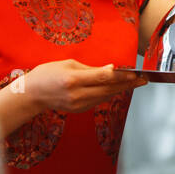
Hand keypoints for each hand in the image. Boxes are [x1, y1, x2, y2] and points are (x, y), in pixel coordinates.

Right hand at [24, 60, 146, 112]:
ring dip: (121, 89)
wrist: (32, 95)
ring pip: (106, 96)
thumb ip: (90, 68)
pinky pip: (98, 100)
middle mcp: (77, 94)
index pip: (102, 78)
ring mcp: (78, 104)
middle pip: (108, 89)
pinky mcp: (79, 109)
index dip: (120, 76)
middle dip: (127, 84)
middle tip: (143, 79)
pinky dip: (109, 94)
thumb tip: (110, 69)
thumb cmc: (47, 74)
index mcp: (73, 80)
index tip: (134, 73)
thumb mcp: (67, 64)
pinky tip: (119, 88)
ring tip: (136, 83)